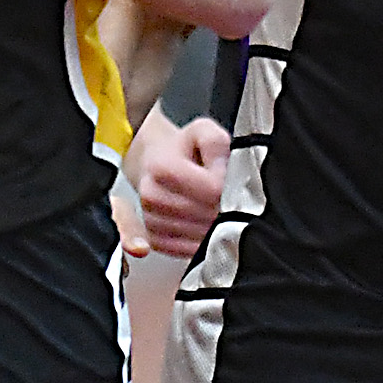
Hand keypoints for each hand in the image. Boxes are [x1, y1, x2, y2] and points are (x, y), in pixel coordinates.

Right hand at [136, 117, 230, 258]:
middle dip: (226, 209)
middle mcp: (151, 195)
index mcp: (162, 166)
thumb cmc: (183, 149)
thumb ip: (216, 142)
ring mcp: (151, 220)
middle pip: (207, 215)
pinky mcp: (155, 240)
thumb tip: (223, 172)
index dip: (229, 188)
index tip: (231, 182)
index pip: (210, 189)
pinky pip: (189, 251)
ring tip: (219, 211)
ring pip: (200, 236)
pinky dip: (205, 243)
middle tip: (231, 200)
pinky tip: (208, 227)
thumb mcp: (202, 131)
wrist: (155, 162)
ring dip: (217, 228)